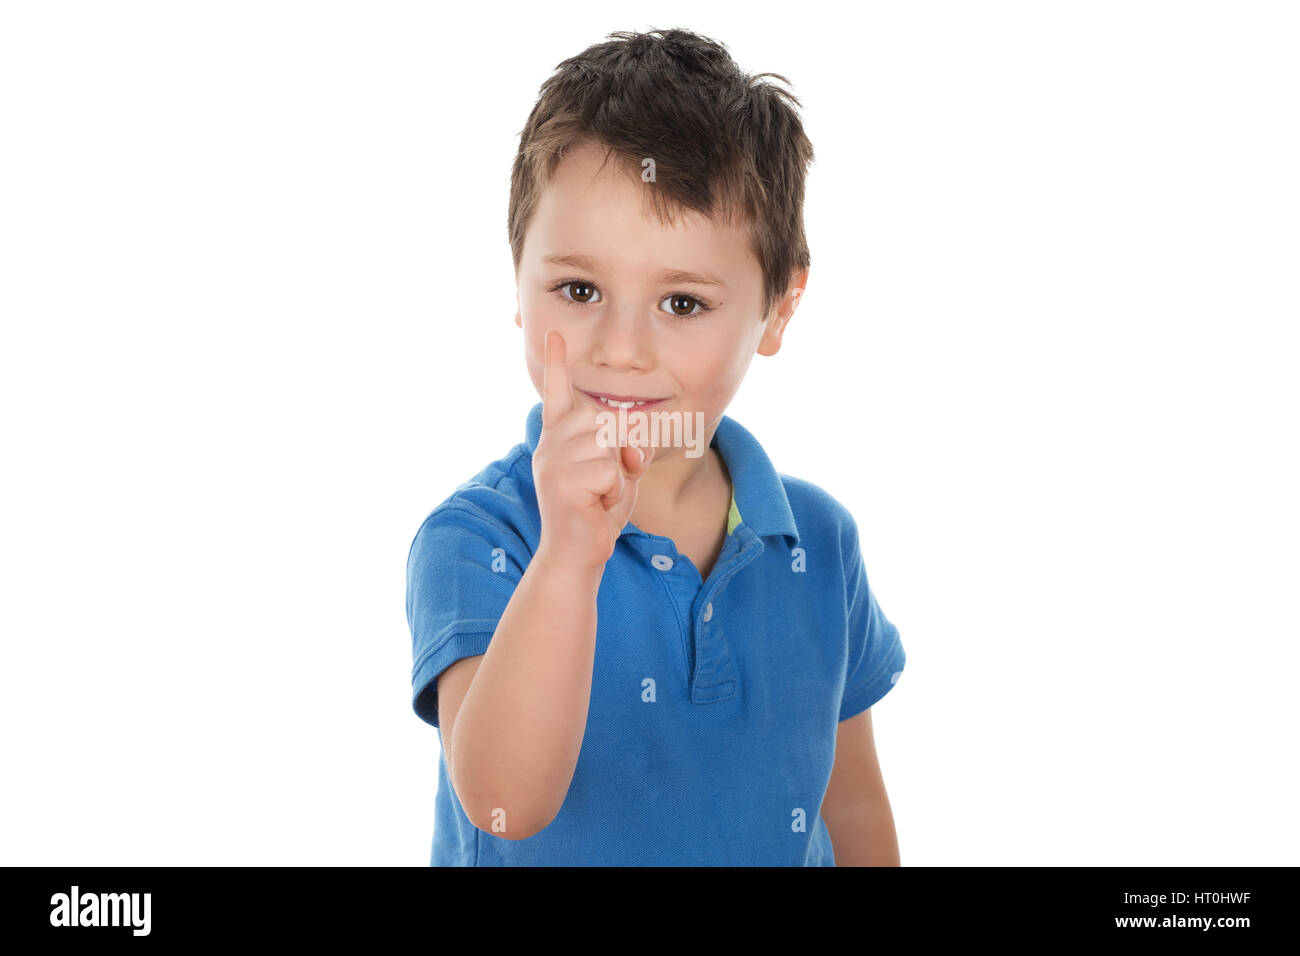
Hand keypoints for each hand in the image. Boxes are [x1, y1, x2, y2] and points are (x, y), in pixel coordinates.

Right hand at [531, 328, 655, 574]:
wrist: (576, 555)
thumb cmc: (596, 513)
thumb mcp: (617, 472)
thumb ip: (623, 449)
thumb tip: (630, 440)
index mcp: (561, 439)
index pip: (558, 394)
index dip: (557, 363)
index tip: (553, 334)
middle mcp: (551, 444)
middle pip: (606, 420)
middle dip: (622, 449)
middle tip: (610, 480)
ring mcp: (553, 461)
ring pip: (610, 445)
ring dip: (618, 474)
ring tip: (600, 495)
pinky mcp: (561, 482)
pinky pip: (610, 471)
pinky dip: (614, 492)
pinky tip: (596, 506)